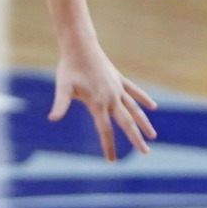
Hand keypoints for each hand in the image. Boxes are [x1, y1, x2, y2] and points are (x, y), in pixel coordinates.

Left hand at [51, 43, 159, 159]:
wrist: (80, 46)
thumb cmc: (69, 68)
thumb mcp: (62, 87)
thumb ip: (60, 104)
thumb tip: (52, 118)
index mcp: (98, 102)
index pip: (105, 129)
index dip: (108, 146)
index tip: (112, 161)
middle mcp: (111, 97)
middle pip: (127, 122)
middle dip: (136, 139)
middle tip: (145, 153)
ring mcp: (117, 88)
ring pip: (134, 108)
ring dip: (144, 123)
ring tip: (153, 135)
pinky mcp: (119, 79)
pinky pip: (134, 91)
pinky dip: (143, 99)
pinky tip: (153, 107)